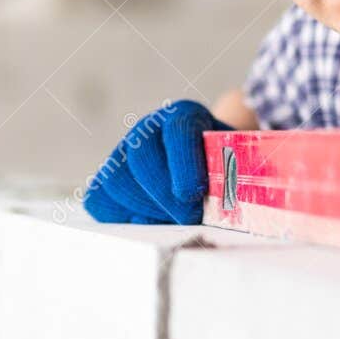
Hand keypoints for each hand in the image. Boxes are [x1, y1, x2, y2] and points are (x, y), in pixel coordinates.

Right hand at [82, 100, 231, 224]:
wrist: (210, 166)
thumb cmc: (227, 168)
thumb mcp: (240, 163)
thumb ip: (236, 175)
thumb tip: (227, 203)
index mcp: (185, 115)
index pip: (179, 131)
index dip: (184, 165)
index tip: (192, 195)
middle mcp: (149, 129)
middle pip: (142, 158)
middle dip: (163, 196)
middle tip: (187, 219)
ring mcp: (124, 152)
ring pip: (116, 180)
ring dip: (144, 210)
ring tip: (171, 223)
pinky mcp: (108, 178)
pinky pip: (99, 199)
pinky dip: (119, 217)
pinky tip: (148, 223)